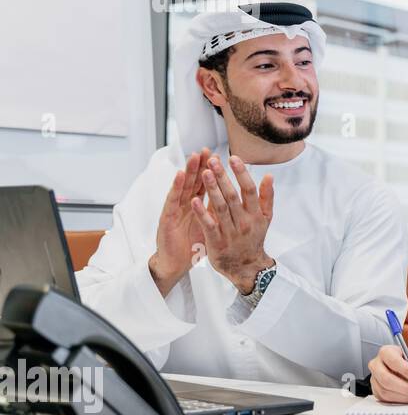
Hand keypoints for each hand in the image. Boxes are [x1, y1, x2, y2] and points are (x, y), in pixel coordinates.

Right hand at [150, 149, 212, 296]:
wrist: (176, 264)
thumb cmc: (193, 245)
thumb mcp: (210, 225)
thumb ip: (218, 211)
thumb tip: (233, 199)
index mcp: (197, 207)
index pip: (205, 185)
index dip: (211, 171)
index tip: (219, 155)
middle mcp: (186, 205)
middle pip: (194, 182)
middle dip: (200, 165)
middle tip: (206, 149)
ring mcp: (175, 210)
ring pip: (183, 187)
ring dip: (188, 171)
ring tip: (194, 156)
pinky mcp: (167, 219)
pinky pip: (172, 201)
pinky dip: (176, 187)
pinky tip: (180, 175)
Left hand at [191, 155, 274, 293]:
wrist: (247, 267)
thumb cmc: (254, 239)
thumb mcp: (266, 218)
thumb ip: (267, 197)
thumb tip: (269, 176)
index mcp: (255, 214)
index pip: (249, 190)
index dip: (241, 174)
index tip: (234, 158)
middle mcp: (244, 222)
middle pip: (232, 196)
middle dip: (222, 177)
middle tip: (213, 161)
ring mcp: (230, 232)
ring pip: (220, 207)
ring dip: (212, 190)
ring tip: (204, 173)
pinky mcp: (217, 242)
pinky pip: (209, 225)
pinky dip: (201, 212)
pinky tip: (194, 200)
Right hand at [368, 346, 407, 402]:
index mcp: (387, 352)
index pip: (393, 361)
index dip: (407, 371)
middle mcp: (377, 364)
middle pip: (386, 378)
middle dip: (406, 387)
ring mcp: (375, 379)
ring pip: (386, 391)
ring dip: (405, 396)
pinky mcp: (377, 391)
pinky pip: (386, 399)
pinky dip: (402, 400)